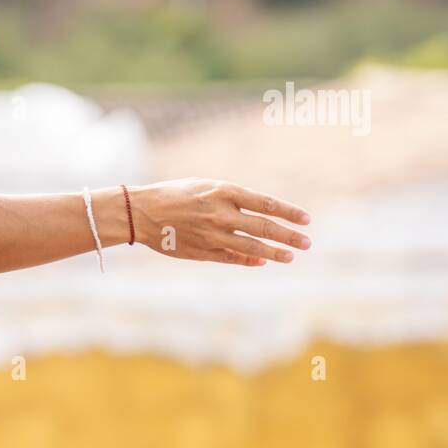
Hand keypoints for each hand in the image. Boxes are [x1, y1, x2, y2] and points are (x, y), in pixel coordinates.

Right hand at [129, 178, 311, 264]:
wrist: (141, 212)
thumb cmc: (174, 194)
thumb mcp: (205, 186)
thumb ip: (232, 197)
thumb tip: (259, 208)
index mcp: (223, 192)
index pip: (266, 203)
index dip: (289, 212)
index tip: (306, 219)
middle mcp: (220, 213)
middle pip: (264, 227)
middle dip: (289, 236)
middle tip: (307, 242)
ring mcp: (212, 234)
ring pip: (251, 246)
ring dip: (274, 253)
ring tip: (290, 256)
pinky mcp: (202, 251)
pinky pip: (232, 258)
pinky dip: (249, 260)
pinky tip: (262, 261)